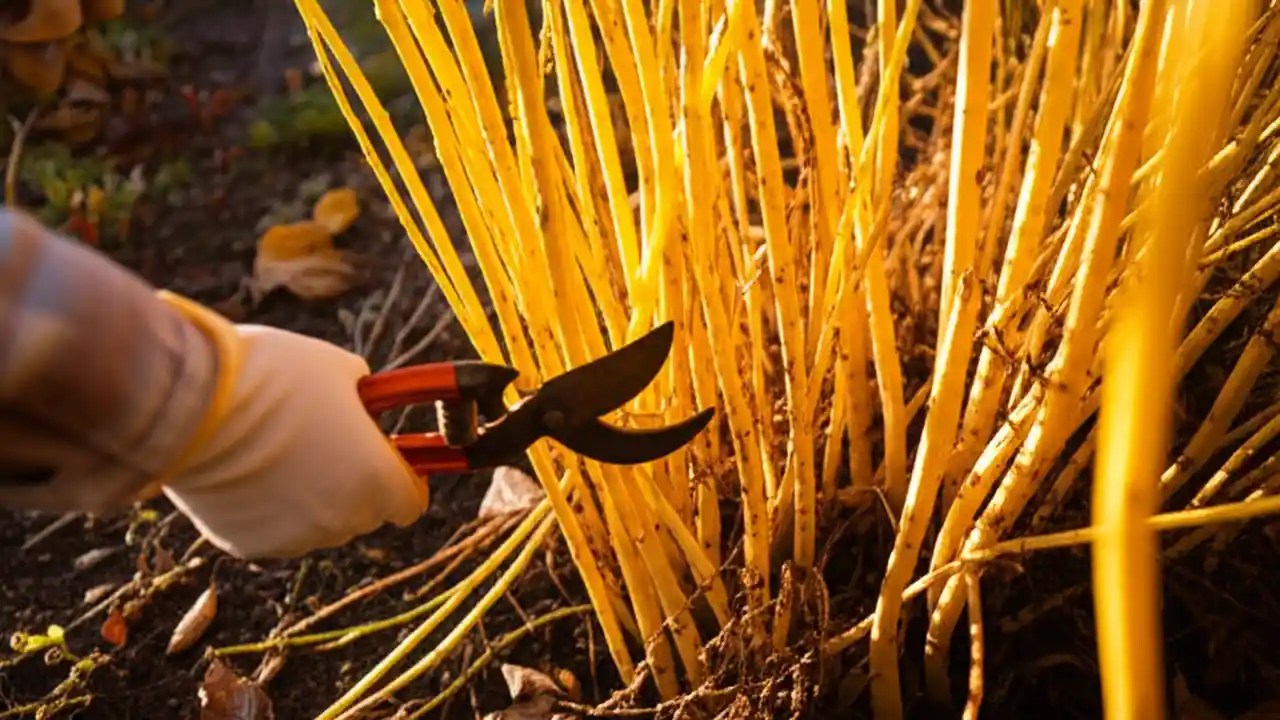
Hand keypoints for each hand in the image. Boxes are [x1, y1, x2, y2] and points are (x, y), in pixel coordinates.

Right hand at [160, 324, 428, 558]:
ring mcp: (296, 538)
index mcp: (377, 479)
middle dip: (353, 485)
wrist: (191, 402)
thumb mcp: (341, 370)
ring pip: (318, 524)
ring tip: (277, 453)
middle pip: (364, 513)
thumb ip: (367, 401)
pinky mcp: (249, 545)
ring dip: (311, 499)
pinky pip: (274, 531)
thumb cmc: (275, 376)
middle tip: (324, 444)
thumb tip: (365, 406)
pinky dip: (268, 510)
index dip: (400, 479)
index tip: (383, 458)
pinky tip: (246, 471)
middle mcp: (343, 520)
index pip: (409, 504)